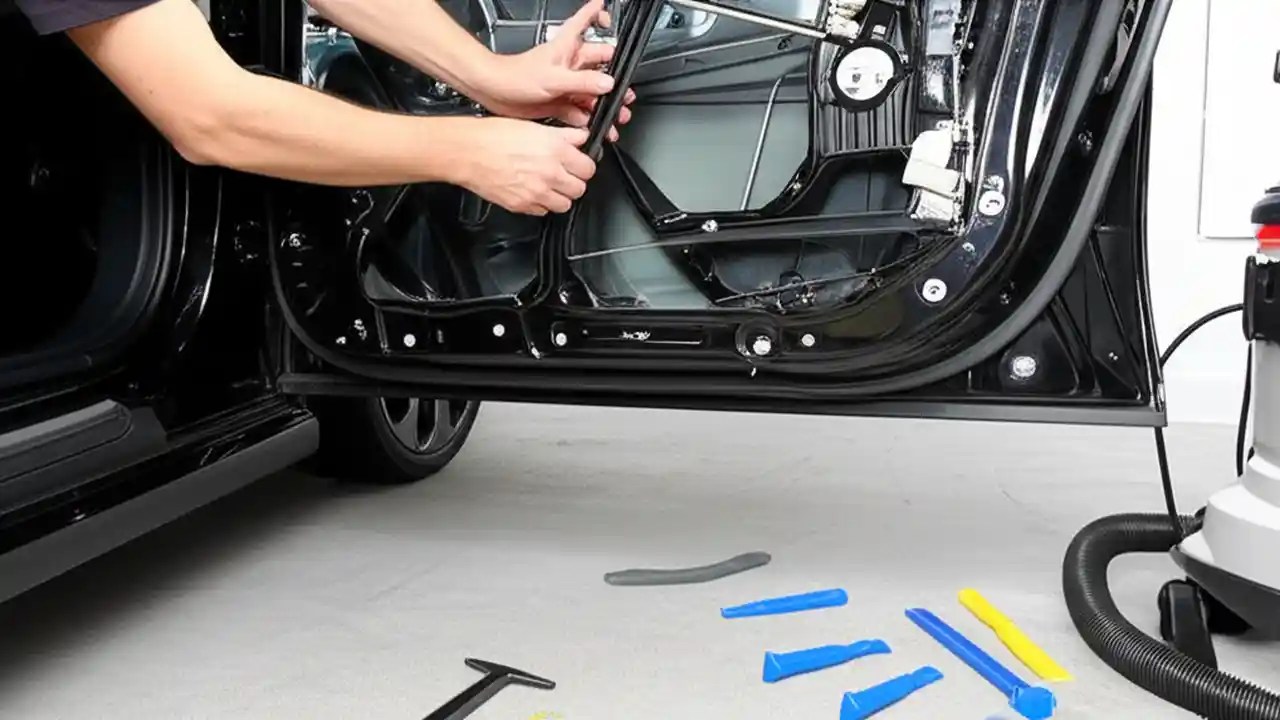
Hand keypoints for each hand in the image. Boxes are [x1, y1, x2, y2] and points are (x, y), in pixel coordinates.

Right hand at [455, 118, 595, 215]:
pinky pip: (543, 211)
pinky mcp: (523, 205)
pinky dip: (541, 204)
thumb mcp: (533, 126)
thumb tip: (580, 137)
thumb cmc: (493, 136)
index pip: (588, 168)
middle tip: (564, 175)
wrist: (468, 152)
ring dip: (560, 196)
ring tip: (550, 185)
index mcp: (555, 151)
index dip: (584, 165)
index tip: (578, 163)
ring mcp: (537, 192)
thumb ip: (563, 135)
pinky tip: (534, 191)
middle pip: (579, 188)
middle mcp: (550, 173)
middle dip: (574, 182)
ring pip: (565, 204)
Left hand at [475, 0, 635, 141]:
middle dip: (615, 83)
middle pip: (600, 69)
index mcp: (568, 48)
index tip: (610, 14)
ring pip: (592, 94)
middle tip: (625, 97)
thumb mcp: (554, 78)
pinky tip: (593, 126)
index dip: (599, 15)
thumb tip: (608, 84)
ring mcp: (566, 84)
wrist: (495, 93)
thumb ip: (583, 82)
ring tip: (616, 117)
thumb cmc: (517, 76)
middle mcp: (570, 64)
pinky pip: (579, 111)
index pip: (586, 22)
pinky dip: (587, 120)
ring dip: (604, 106)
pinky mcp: (560, 102)